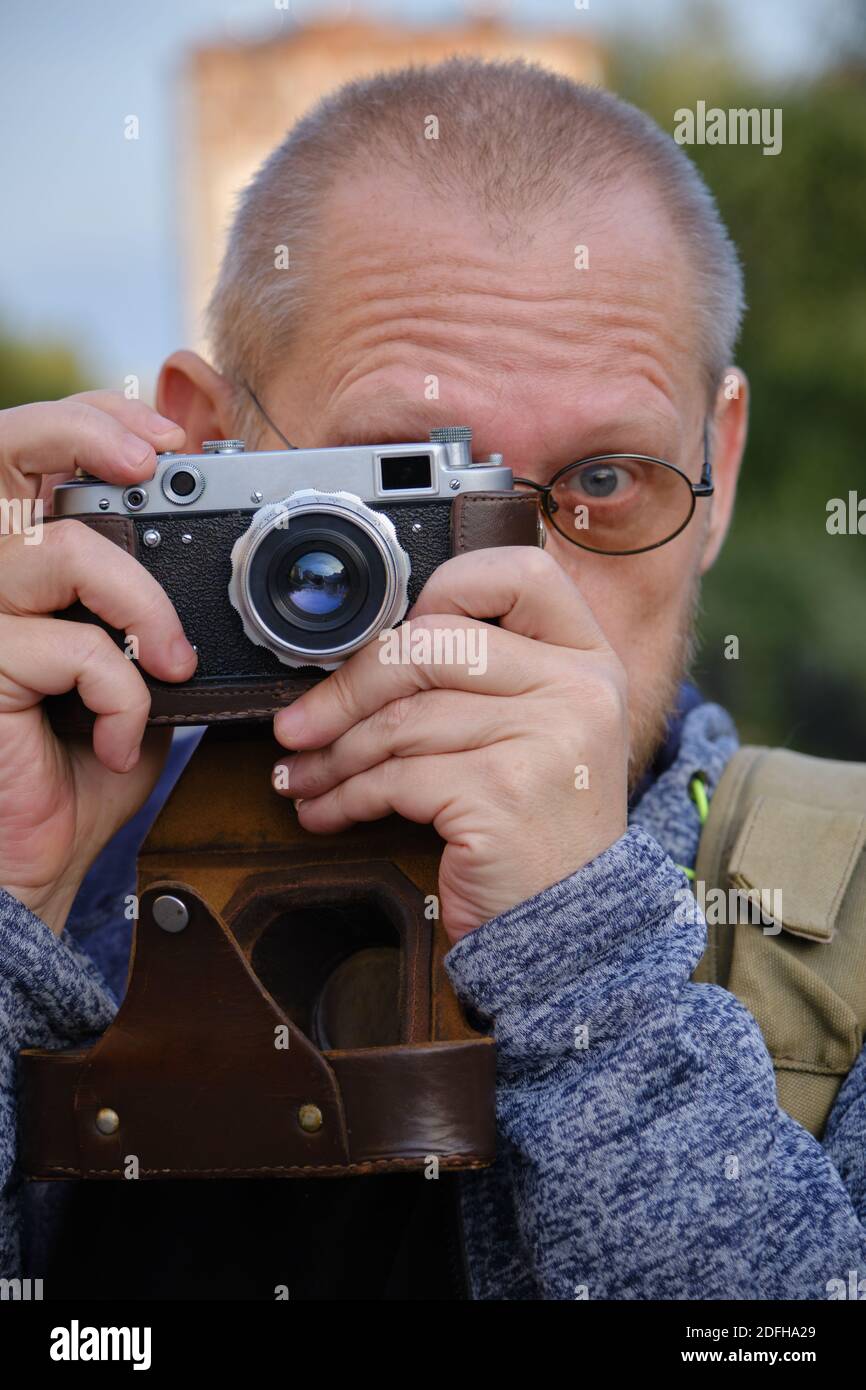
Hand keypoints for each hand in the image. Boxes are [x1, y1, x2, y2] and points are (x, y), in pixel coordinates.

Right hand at [0, 392, 197, 933]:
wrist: (43, 854)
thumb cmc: (84, 761)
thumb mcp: (136, 665)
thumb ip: (152, 603)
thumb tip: (222, 543)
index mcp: (21, 561)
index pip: (34, 453)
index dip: (93, 419)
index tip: (168, 438)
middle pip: (2, 449)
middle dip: (82, 431)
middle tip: (151, 459)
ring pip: (65, 550)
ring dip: (143, 605)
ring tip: (169, 663)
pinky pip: (72, 649)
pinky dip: (123, 695)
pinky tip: (121, 736)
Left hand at [272, 547, 628, 943]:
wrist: (568, 925)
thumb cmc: (537, 823)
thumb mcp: (537, 729)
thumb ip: (487, 675)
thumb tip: (367, 651)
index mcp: (587, 657)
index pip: (519, 572)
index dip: (443, 590)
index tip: (390, 636)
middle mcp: (578, 689)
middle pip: (434, 644)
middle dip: (347, 687)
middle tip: (298, 725)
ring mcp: (546, 740)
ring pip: (403, 719)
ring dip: (333, 754)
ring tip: (303, 777)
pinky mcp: (502, 795)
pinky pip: (396, 777)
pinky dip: (346, 796)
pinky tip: (329, 810)